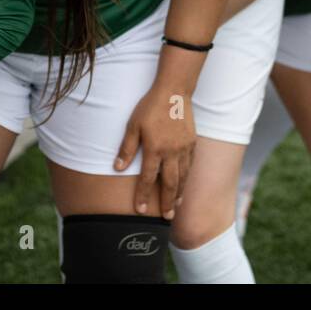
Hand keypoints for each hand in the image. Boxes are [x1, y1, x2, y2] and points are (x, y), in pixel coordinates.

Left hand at [115, 83, 193, 219]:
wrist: (174, 91)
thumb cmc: (150, 107)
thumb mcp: (133, 125)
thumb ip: (126, 148)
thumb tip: (117, 168)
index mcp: (155, 149)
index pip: (148, 179)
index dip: (144, 196)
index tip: (141, 211)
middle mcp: (172, 152)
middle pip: (170, 183)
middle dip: (167, 202)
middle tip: (167, 218)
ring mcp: (184, 148)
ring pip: (183, 176)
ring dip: (179, 193)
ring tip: (176, 206)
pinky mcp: (192, 143)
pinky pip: (190, 165)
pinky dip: (187, 177)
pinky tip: (184, 183)